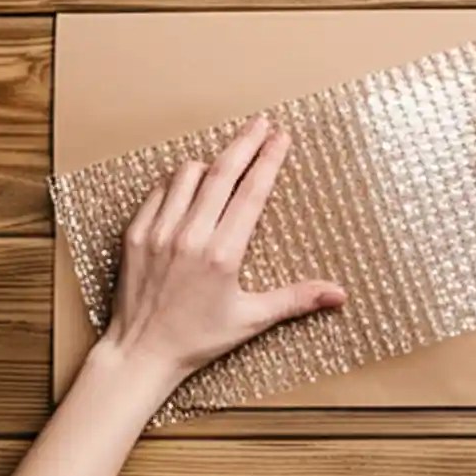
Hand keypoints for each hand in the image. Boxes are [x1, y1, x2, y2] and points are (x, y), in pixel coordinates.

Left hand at [99, 116, 346, 386]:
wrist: (140, 353)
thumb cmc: (198, 338)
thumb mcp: (252, 319)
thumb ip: (297, 299)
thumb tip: (340, 294)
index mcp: (222, 254)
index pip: (252, 192)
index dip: (269, 159)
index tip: (282, 137)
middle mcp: (190, 236)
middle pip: (223, 172)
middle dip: (246, 141)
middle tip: (263, 122)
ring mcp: (159, 232)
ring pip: (186, 174)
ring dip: (210, 164)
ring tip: (226, 164)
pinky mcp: (136, 234)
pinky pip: (158, 191)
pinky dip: (176, 183)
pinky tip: (189, 188)